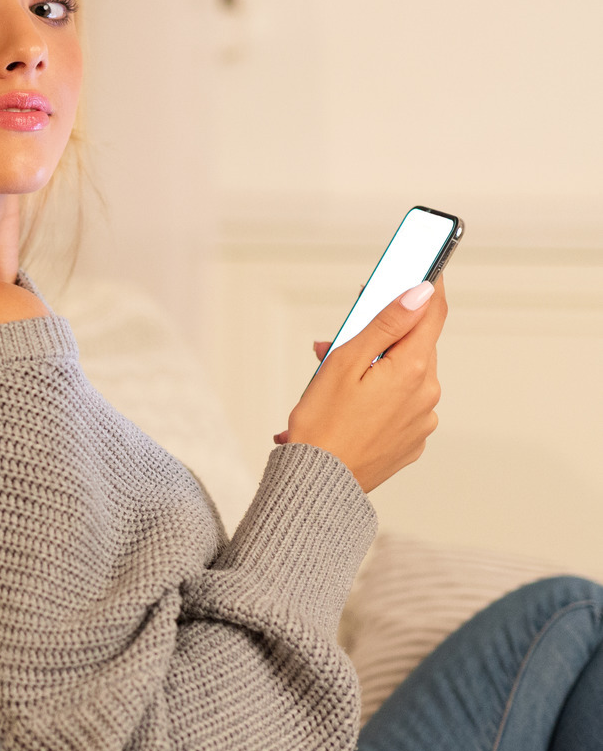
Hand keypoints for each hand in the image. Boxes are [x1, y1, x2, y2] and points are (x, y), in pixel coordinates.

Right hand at [274, 279, 448, 490]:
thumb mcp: (345, 363)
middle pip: (412, 346)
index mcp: (412, 369)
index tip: (424, 265)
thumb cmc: (322, 425)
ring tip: (329, 383)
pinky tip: (346, 408)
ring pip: (403, 377)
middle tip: (334, 344)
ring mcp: (422, 421)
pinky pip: (400, 406)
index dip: (428, 285)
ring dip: (374, 369)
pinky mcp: (411, 441)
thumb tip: (421, 293)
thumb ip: (386, 324)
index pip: (432, 313)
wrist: (318, 484)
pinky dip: (377, 398)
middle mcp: (427, 394)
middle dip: (378, 337)